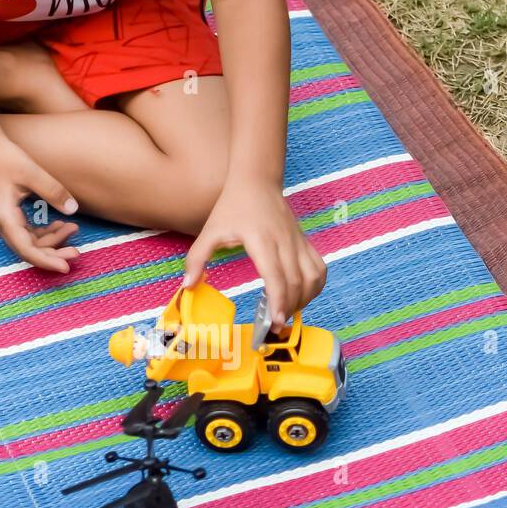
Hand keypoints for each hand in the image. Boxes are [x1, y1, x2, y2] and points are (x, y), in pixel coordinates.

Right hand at [0, 135, 79, 272]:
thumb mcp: (32, 173)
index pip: (27, 250)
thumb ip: (53, 192)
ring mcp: (6, 222)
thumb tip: (72, 210)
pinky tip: (60, 225)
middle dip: (54, 254)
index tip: (66, 267)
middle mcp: (3, 225)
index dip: (47, 261)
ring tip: (73, 229)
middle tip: (77, 252)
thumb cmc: (6, 159)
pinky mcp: (11, 217)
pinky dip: (46, 233)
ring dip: (52, 241)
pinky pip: (29, 234)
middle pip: (30, 251)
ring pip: (31, 243)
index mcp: (5, 218)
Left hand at [183, 179, 325, 324]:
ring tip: (288, 312)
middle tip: (276, 327)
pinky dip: (315, 286)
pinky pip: (319, 267)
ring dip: (305, 299)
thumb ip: (196, 258)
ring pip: (313, 277)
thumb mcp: (209, 231)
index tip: (275, 321)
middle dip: (289, 309)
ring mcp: (298, 241)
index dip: (278, 301)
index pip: (276, 277)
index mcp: (261, 240)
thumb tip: (187, 286)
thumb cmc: (232, 205)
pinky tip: (303, 295)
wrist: (256, 180)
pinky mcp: (304, 241)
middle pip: (296, 283)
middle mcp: (285, 242)